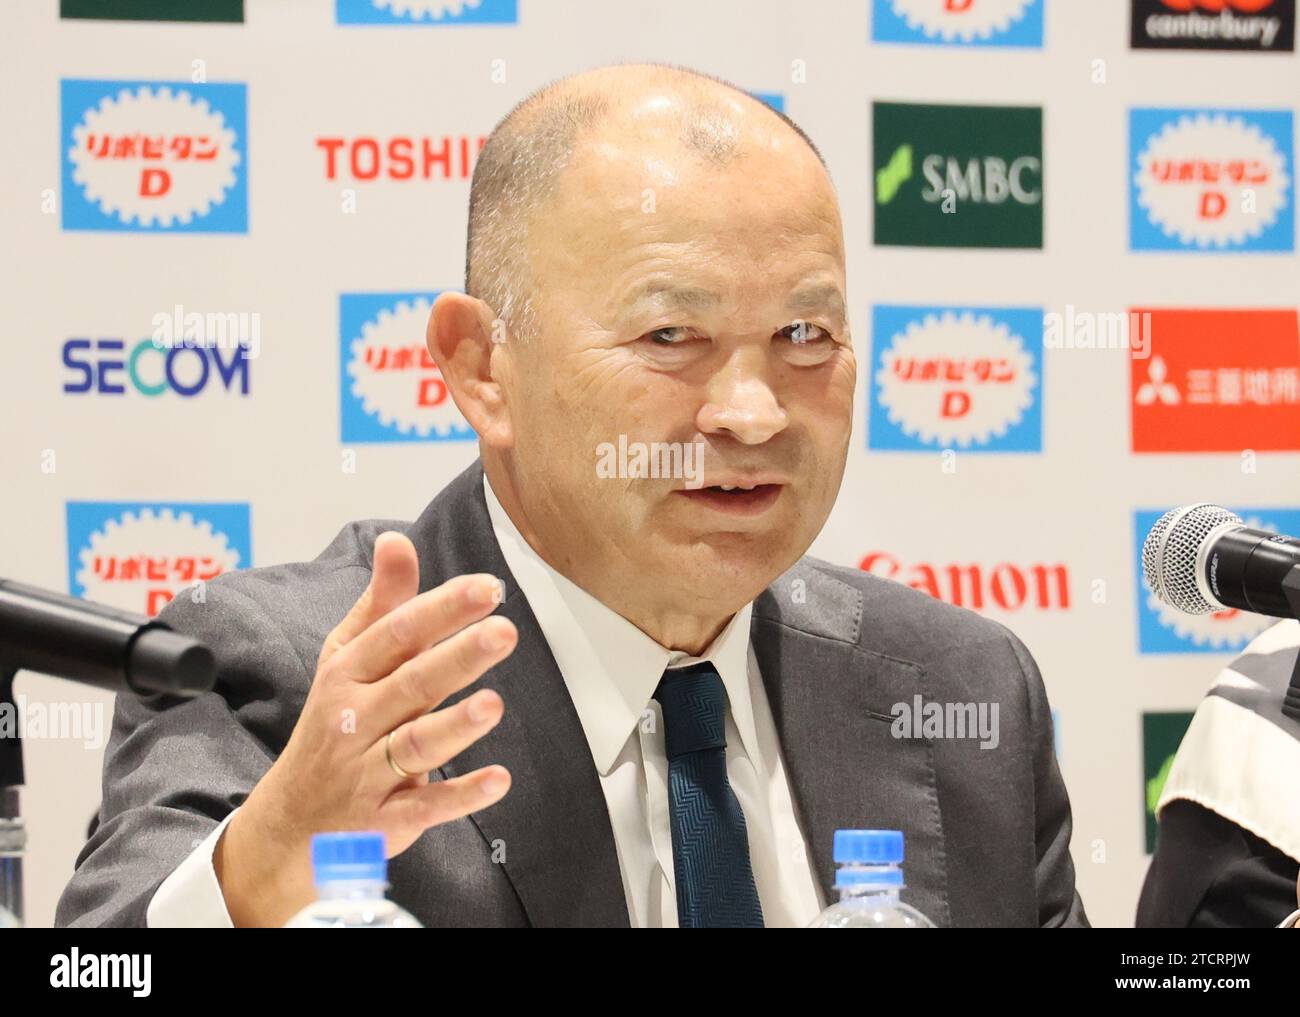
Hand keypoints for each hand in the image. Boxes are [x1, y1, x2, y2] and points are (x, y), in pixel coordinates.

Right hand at [213, 530, 515, 925]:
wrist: (290, 823)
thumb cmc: (331, 727)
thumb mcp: (346, 661)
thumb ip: (383, 604)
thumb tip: (397, 540)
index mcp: (349, 674)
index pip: (397, 633)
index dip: (442, 609)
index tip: (489, 588)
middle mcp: (354, 720)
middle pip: (411, 684)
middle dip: (457, 656)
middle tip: (504, 632)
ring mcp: (367, 772)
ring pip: (414, 745)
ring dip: (455, 725)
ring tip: (494, 704)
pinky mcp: (382, 820)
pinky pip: (423, 807)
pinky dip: (459, 795)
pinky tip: (498, 780)